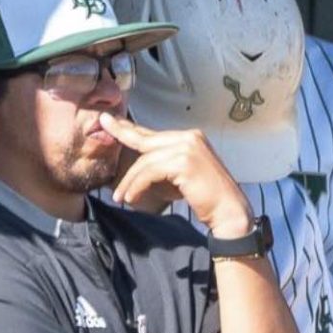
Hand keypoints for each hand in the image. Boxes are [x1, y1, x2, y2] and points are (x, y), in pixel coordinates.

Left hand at [100, 114, 250, 232]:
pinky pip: (150, 172)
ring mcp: (188, 148)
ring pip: (146, 161)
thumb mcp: (180, 176)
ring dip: (129, 181)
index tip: (110, 121)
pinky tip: (131, 198)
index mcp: (190, 138)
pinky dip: (137, 186)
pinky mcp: (184, 162)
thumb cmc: (206, 198)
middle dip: (122, 135)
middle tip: (102, 124)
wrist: (229, 211)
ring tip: (121, 197)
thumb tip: (138, 165)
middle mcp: (190, 138)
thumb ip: (163, 165)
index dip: (130, 128)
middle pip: (146, 142)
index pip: (153, 134)